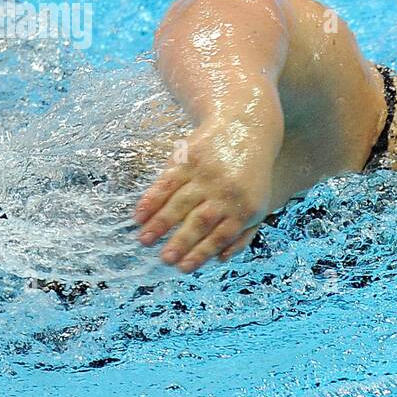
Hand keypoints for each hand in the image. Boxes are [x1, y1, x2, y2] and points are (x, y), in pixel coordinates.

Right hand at [133, 116, 276, 271]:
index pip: (219, 236)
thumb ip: (242, 234)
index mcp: (244, 207)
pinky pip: (166, 182)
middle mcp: (224, 192)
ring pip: (179, 204)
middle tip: (163, 259)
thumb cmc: (250, 177)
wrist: (246, 128)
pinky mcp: (189, 158)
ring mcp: (205, 174)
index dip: (200, 253)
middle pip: (199, 221)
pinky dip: (151, 200)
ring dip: (160, 224)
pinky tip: (139, 216)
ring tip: (144, 241)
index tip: (182, 268)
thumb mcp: (257, 205)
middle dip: (180, 242)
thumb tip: (220, 259)